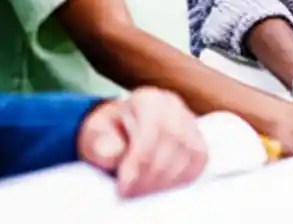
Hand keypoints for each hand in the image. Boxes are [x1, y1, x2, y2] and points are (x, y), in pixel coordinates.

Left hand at [77, 87, 207, 197]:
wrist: (120, 134)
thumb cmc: (108, 135)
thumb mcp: (94, 136)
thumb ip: (99, 143)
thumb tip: (114, 153)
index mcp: (147, 99)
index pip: (152, 128)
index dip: (141, 161)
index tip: (125, 185)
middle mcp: (172, 106)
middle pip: (174, 141)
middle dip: (152, 173)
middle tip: (132, 192)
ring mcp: (188, 121)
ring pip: (190, 151)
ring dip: (166, 178)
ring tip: (143, 191)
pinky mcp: (198, 140)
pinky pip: (199, 160)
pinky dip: (182, 177)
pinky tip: (161, 185)